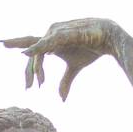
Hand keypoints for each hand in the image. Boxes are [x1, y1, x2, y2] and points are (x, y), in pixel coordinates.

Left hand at [1, 18, 121, 99]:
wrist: (106, 37)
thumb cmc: (90, 49)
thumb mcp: (75, 68)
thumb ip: (65, 81)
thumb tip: (61, 99)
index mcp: (50, 42)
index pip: (33, 52)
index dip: (30, 71)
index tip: (29, 88)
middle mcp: (50, 35)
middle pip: (30, 50)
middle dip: (28, 70)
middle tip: (27, 88)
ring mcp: (55, 32)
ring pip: (38, 50)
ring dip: (37, 67)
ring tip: (41, 82)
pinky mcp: (62, 33)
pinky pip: (46, 42)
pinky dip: (36, 48)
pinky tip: (26, 53)